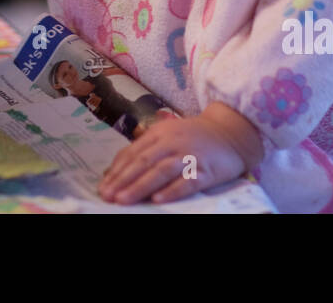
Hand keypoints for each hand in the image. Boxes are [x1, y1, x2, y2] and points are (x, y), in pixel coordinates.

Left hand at [98, 102, 264, 204]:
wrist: (230, 133)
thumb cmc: (193, 137)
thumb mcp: (167, 135)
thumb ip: (144, 149)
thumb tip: (115, 170)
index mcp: (159, 133)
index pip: (133, 153)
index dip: (116, 170)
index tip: (102, 186)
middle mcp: (172, 142)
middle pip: (143, 162)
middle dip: (123, 180)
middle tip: (107, 196)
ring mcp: (189, 155)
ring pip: (161, 171)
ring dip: (140, 186)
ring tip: (124, 200)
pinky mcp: (206, 170)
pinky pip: (187, 181)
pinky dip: (172, 190)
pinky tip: (158, 200)